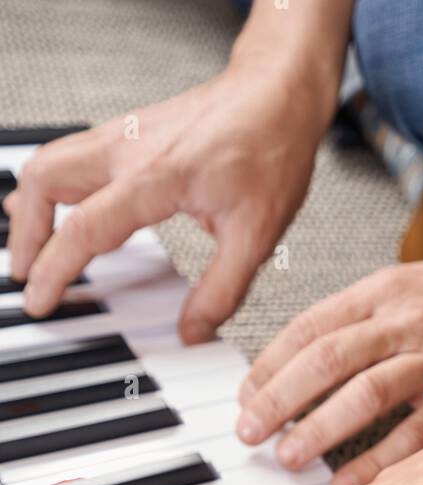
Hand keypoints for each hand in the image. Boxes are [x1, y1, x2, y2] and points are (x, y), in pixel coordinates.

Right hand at [5, 62, 329, 341]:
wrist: (276, 96)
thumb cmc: (270, 150)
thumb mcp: (257, 235)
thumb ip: (221, 291)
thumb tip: (194, 332)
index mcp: (155, 178)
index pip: (85, 229)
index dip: (56, 270)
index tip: (41, 300)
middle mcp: (128, 149)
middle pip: (45, 183)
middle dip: (27, 234)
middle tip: (27, 274)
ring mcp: (124, 134)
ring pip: (51, 163)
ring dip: (34, 206)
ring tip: (32, 247)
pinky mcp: (129, 130)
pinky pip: (71, 156)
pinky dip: (53, 186)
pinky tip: (58, 207)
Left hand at [235, 254, 422, 484]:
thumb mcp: (414, 282)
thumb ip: (365, 314)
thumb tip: (308, 352)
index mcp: (387, 290)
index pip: (312, 326)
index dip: (271, 364)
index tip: (247, 395)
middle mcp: (407, 321)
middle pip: (326, 359)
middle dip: (279, 400)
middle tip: (249, 432)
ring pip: (362, 395)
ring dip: (317, 431)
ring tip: (287, 458)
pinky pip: (410, 437)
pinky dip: (373, 465)